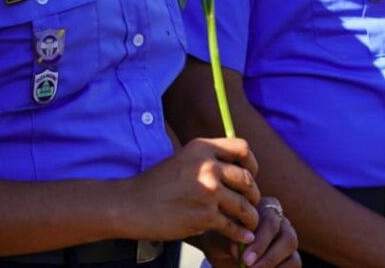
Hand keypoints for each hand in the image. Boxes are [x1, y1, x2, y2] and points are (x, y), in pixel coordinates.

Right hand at [124, 137, 259, 246]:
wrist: (131, 205)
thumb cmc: (155, 184)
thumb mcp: (181, 160)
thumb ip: (207, 161)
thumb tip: (235, 170)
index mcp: (201, 148)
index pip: (242, 148)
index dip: (251, 163)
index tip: (250, 175)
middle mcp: (207, 167)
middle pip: (247, 179)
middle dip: (253, 194)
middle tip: (250, 203)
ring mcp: (207, 192)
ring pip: (245, 206)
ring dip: (251, 217)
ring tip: (250, 224)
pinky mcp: (204, 217)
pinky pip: (233, 227)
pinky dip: (241, 234)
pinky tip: (243, 237)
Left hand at [201, 198, 298, 267]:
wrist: (223, 254)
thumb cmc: (220, 241)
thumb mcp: (220, 238)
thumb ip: (230, 238)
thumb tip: (239, 249)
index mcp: (262, 206)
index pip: (269, 219)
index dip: (259, 241)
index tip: (244, 258)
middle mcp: (279, 218)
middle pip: (285, 233)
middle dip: (267, 253)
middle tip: (248, 265)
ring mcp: (288, 235)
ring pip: (291, 245)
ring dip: (272, 262)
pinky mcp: (292, 255)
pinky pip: (294, 262)